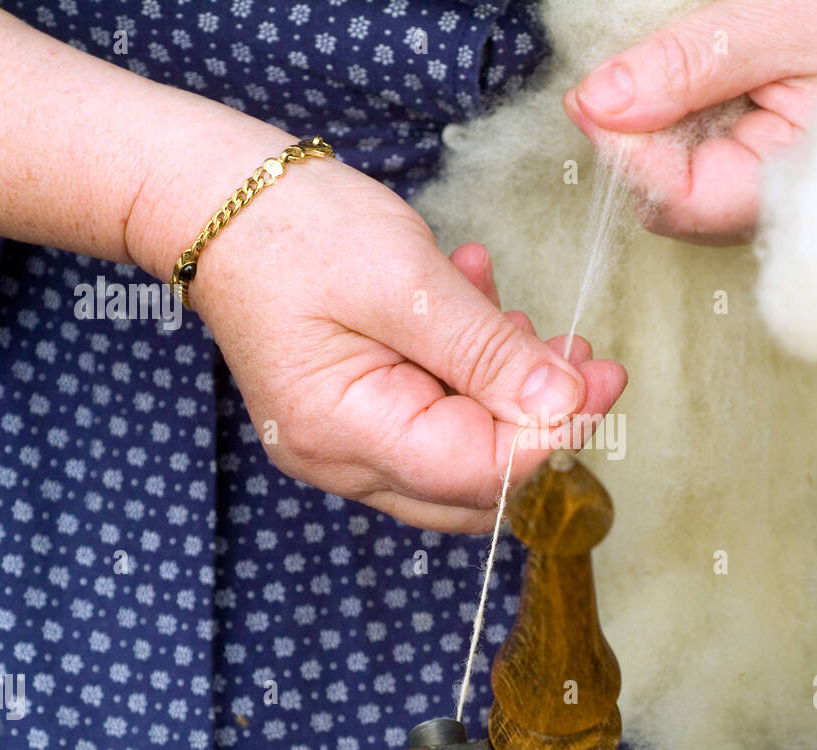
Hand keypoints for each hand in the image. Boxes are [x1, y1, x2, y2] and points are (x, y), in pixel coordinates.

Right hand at [129, 136, 625, 533]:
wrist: (211, 198)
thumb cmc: (293, 230)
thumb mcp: (407, 282)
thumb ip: (488, 352)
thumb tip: (565, 405)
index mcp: (347, 434)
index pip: (478, 473)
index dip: (554, 434)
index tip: (605, 381)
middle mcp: (341, 461)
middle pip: (473, 483)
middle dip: (541, 424)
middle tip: (587, 362)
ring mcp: (342, 444)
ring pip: (460, 452)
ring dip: (509, 392)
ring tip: (529, 322)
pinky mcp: (351, 416)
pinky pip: (432, 416)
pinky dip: (470, 373)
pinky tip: (477, 307)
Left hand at [564, 0, 816, 243]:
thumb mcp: (780, 20)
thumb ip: (688, 66)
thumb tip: (600, 103)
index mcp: (799, 185)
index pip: (680, 203)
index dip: (626, 155)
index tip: (590, 97)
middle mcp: (779, 196)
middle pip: (668, 199)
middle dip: (635, 141)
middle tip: (622, 75)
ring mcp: (767, 176)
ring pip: (674, 173)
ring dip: (652, 123)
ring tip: (672, 65)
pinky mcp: (759, 150)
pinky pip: (695, 147)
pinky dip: (674, 111)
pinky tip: (685, 75)